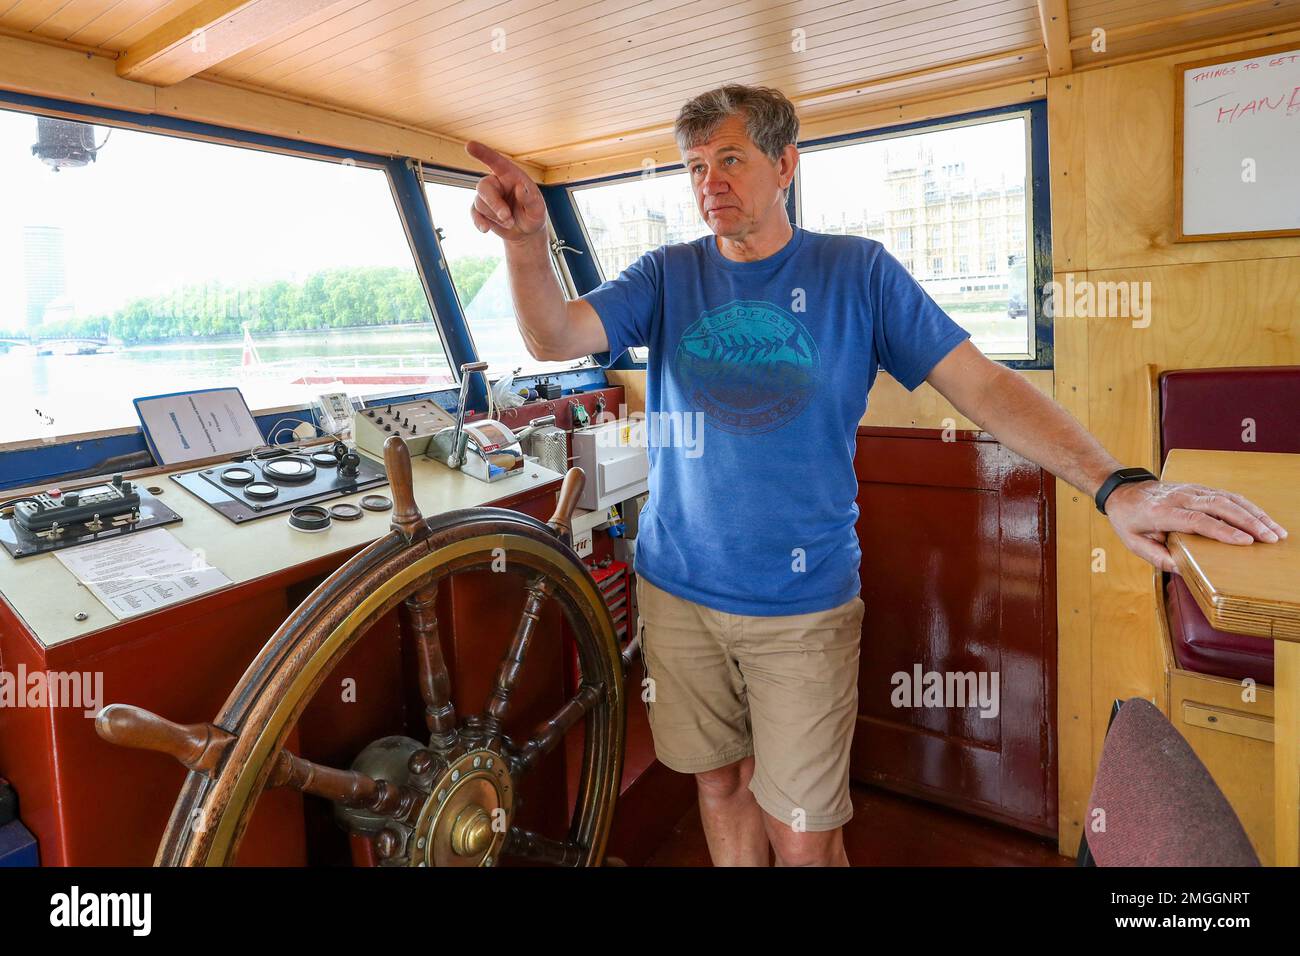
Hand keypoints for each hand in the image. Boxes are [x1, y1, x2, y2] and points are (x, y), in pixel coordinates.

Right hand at [464, 140, 547, 242]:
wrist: (526, 231)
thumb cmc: (533, 214)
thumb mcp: (538, 208)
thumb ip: (531, 199)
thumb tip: (521, 189)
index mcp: (511, 175)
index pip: (495, 161)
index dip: (482, 153)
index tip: (469, 145)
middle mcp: (497, 183)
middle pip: (483, 186)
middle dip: (494, 203)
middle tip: (507, 218)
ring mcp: (487, 197)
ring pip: (480, 203)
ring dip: (495, 217)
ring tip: (511, 223)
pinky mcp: (481, 210)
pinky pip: (474, 214)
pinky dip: (479, 222)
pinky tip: (485, 229)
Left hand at [1105, 480, 1287, 572]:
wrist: (1123, 491)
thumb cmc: (1129, 521)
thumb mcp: (1135, 544)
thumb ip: (1159, 558)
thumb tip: (1186, 572)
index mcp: (1162, 512)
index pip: (1197, 520)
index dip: (1223, 531)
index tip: (1246, 542)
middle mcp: (1180, 497)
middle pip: (1219, 506)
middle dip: (1249, 522)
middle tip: (1271, 538)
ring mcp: (1191, 490)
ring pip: (1228, 498)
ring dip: (1255, 514)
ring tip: (1276, 531)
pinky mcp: (1199, 489)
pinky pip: (1228, 496)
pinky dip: (1248, 507)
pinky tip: (1264, 520)